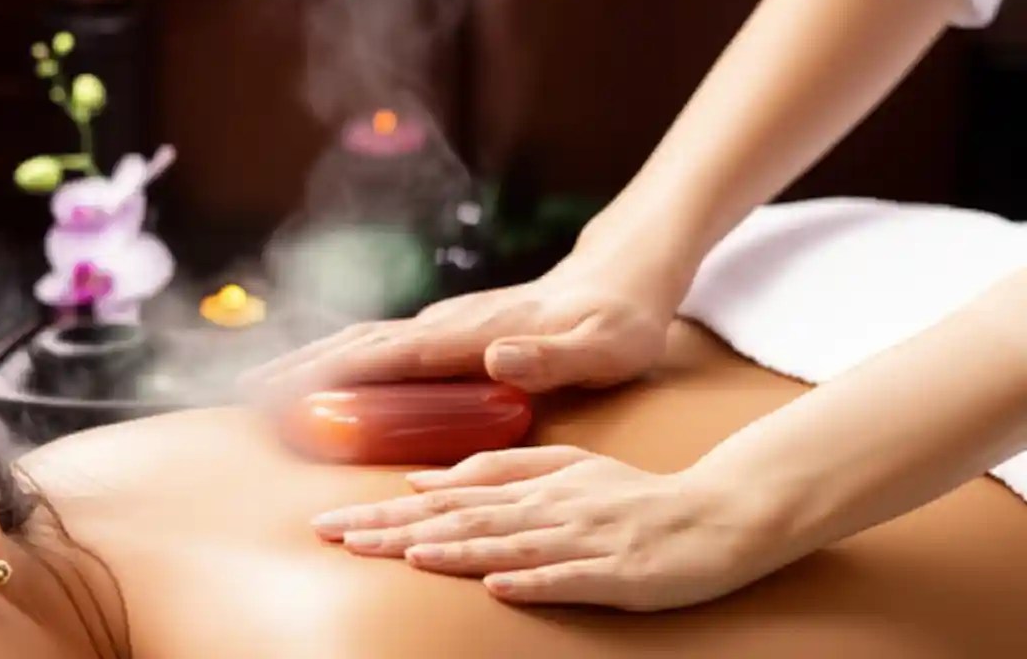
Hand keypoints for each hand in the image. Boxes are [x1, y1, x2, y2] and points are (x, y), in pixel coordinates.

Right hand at [240, 253, 676, 394]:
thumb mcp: (601, 348)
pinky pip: (387, 347)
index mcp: (472, 334)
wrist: (621, 279)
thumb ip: (552, 356)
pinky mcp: (453, 331)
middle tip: (246, 394)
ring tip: (268, 389)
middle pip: (360, 342)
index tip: (280, 390)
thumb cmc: (617, 322)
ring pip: (368, 341)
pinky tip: (331, 378)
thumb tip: (494, 355)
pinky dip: (347, 360)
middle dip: (302, 366)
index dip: (331, 371)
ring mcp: (448, 324)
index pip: (387, 354)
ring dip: (316, 361)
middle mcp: (449, 323)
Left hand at [310, 446, 780, 610]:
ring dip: (454, 550)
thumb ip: (496, 467)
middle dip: (397, 528)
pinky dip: (534, 581)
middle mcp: (549, 508)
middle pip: (462, 519)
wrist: (714, 514)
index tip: (338, 519)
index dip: (389, 510)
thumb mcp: (564, 466)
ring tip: (405, 555)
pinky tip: (499, 585)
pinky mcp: (617, 572)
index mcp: (532, 483)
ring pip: (507, 544)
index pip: (446, 498)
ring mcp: (583, 539)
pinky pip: (570, 578)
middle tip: (339, 535)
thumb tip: (422, 477)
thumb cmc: (631, 495)